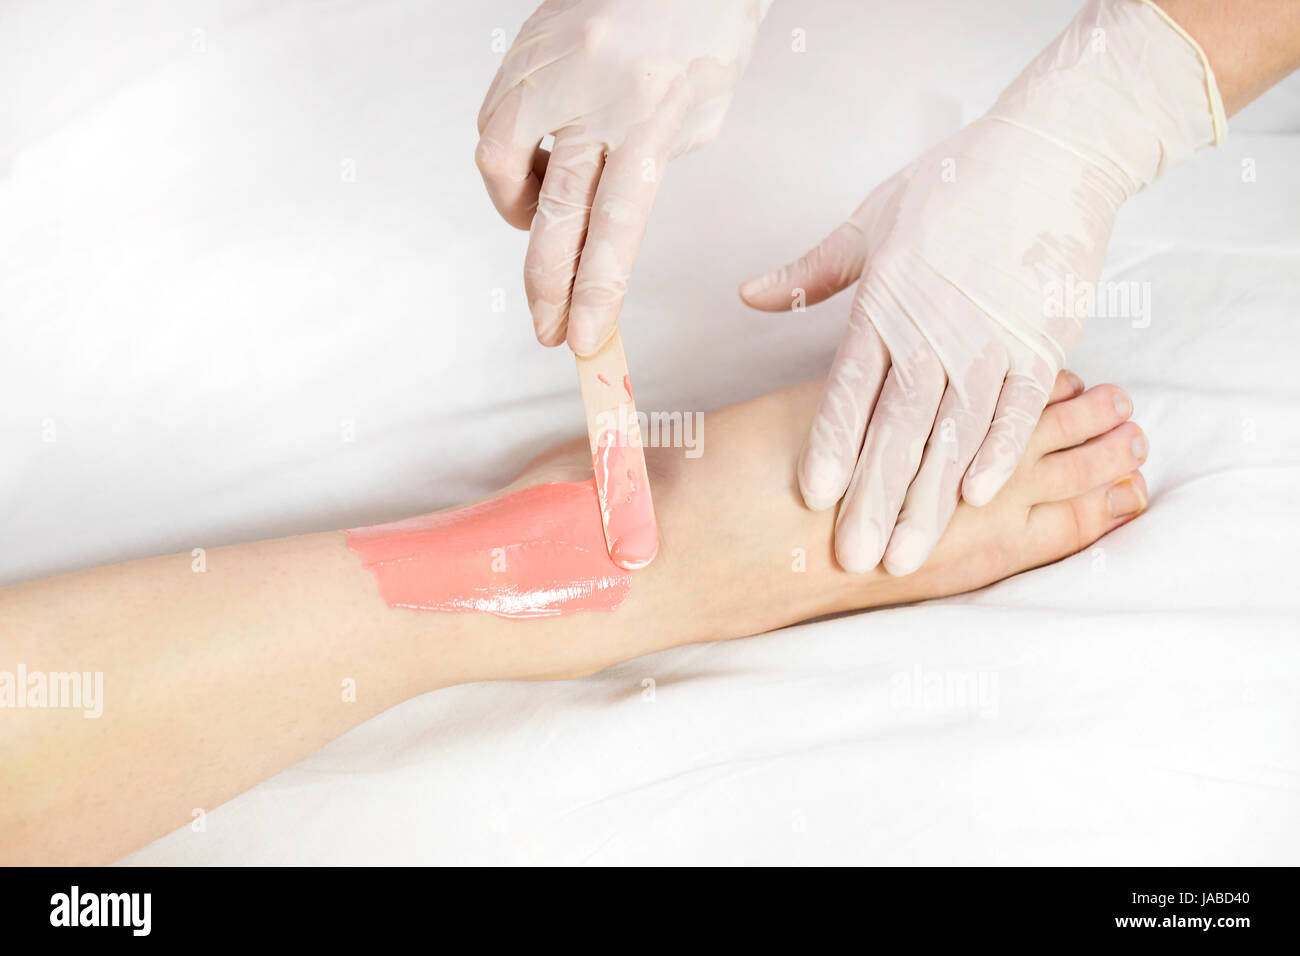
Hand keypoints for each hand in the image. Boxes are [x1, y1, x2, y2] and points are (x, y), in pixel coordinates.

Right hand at [476, 0, 766, 354]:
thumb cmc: (704, 27)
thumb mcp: (703, 111)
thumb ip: (652, 167)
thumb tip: (606, 218)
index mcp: (651, 114)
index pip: (616, 223)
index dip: (594, 288)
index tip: (581, 335)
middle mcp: (595, 93)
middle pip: (554, 208)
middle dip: (546, 281)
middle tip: (545, 324)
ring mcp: (551, 68)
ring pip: (501, 162)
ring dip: (517, 208)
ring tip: (538, 216)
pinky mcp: (523, 50)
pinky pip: (494, 120)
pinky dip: (507, 156)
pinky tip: (534, 159)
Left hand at [740, 0, 1222, 574]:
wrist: (1049, 153)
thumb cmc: (952, 186)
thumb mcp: (868, 221)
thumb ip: (809, 273)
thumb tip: (745, 295)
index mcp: (884, 306)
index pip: (849, 391)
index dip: (832, 446)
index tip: (815, 497)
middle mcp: (933, 332)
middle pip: (897, 431)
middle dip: (875, 500)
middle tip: (857, 559)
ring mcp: (991, 340)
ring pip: (953, 435)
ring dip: (929, 501)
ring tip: (910, 555)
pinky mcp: (1041, 342)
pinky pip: (1018, 410)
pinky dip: (998, 453)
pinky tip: (976, 499)